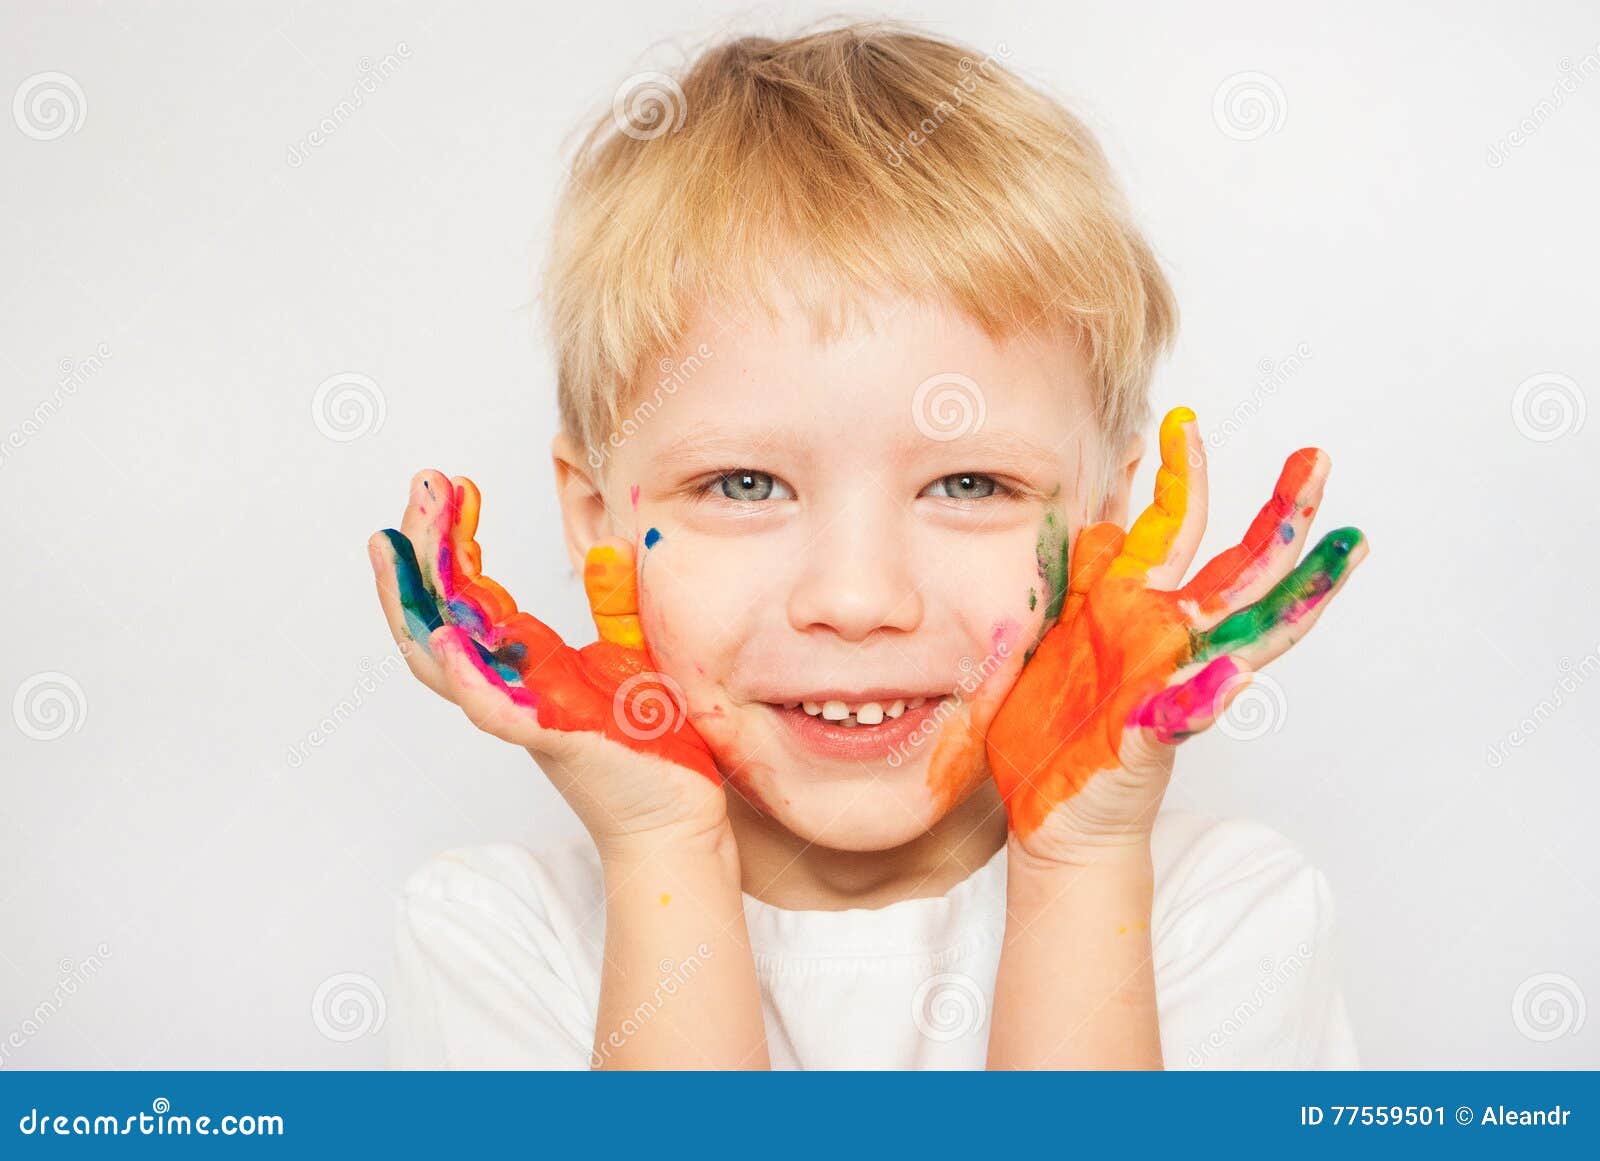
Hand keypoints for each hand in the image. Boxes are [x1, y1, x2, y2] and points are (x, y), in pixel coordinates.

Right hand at [366, 471, 725, 848]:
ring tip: (398, 542)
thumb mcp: (630, 658)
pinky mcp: (552, 740)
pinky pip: (495, 710)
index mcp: (524, 663)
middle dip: (418, 551)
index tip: (454, 486)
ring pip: (442, 661)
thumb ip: (613, 605)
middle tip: (418, 486)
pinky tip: (445, 636)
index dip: (452, 539)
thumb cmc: (654, 746)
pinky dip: (466, 676)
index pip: (467, 593)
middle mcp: (509, 686)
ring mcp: (522, 714)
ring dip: (416, 601)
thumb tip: (611, 544)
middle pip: (436, 616)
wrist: (681, 819)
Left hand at [987, 407, 1367, 863]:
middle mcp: (1164, 642)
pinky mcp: (1146, 739)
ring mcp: (1166, 688)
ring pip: (1243, 634)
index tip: (1182, 419)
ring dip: (1294, 596)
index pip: (1175, 531)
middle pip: (1239, 571)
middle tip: (1317, 460)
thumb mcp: (1056, 634)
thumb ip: (1086, 581)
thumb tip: (1107, 516)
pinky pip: (1182, 714)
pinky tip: (1235, 672)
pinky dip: (1210, 695)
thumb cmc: (1052, 731)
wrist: (1047, 815)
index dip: (1182, 476)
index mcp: (1136, 612)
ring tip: (1343, 552)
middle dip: (1281, 516)